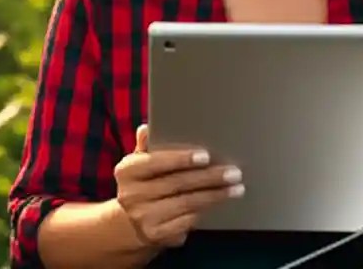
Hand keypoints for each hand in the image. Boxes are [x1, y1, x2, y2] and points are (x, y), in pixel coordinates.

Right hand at [112, 123, 245, 248]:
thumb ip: (147, 146)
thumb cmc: (144, 184)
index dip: (180, 159)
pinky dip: (206, 210)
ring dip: (214, 195)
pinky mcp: (156, 234)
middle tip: (234, 172)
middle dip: (208, 177)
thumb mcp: (141, 163)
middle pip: (176, 183)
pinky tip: (221, 202)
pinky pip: (187, 220)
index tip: (205, 156)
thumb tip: (147, 128)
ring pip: (186, 203)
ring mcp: (143, 217)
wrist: (131, 222)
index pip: (155, 162)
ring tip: (236, 188)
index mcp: (126, 171)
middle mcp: (131, 195)